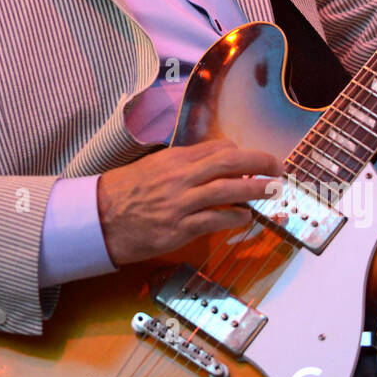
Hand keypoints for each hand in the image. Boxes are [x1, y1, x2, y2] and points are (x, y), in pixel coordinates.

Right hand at [97, 138, 281, 266]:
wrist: (99, 218)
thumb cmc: (125, 192)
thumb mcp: (153, 167)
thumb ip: (181, 165)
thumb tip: (211, 165)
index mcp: (174, 159)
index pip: (217, 149)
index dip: (241, 153)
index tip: (254, 160)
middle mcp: (180, 176)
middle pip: (229, 163)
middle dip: (259, 163)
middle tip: (278, 167)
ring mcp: (181, 202)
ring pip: (227, 190)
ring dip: (255, 190)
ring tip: (273, 191)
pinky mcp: (179, 228)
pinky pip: (215, 219)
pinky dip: (235, 216)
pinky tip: (246, 217)